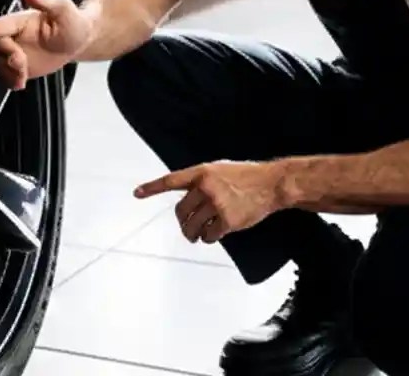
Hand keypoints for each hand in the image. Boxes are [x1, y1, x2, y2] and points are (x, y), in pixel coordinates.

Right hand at [0, 0, 90, 89]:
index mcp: (20, 21)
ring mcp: (14, 52)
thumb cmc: (70, 20)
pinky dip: (10, 82)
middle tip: (20, 61)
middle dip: (5, 54)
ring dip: (7, 71)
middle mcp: (13, 36)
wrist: (77, 41)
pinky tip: (21, 83)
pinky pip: (6, 77)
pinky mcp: (19, 68)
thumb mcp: (62, 8)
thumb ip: (44, 1)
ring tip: (23, 74)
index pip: (0, 24)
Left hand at [134, 161, 284, 243]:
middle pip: (180, 211)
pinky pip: (209, 235)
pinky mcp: (227, 220)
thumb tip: (189, 200)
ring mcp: (216, 203)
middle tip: (188, 227)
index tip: (137, 193)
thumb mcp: (220, 170)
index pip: (171, 180)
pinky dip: (210, 238)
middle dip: (183, 222)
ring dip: (193, 234)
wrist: (271, 184)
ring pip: (192, 226)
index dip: (152, 188)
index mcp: (202, 172)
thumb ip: (202, 181)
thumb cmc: (247, 176)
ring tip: (198, 235)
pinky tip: (216, 234)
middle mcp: (206, 187)